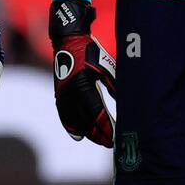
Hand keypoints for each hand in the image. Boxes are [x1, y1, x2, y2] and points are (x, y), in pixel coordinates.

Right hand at [49, 0, 116, 145]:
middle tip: (110, 144)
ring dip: (87, 132)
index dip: (106, 127)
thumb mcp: (105, 66)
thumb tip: (125, 103)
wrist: (68, 40)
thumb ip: (114, 86)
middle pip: (85, 121)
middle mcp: (71, 94)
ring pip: (74, 121)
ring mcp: (63, 96)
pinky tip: (78, 135)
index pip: (96, 113)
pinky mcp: (59, 94)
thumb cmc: (90, 52)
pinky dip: (71, 126)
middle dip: (98, 134)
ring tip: (99, 140)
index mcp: (83, 86)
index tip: (116, 137)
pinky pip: (64, 116)